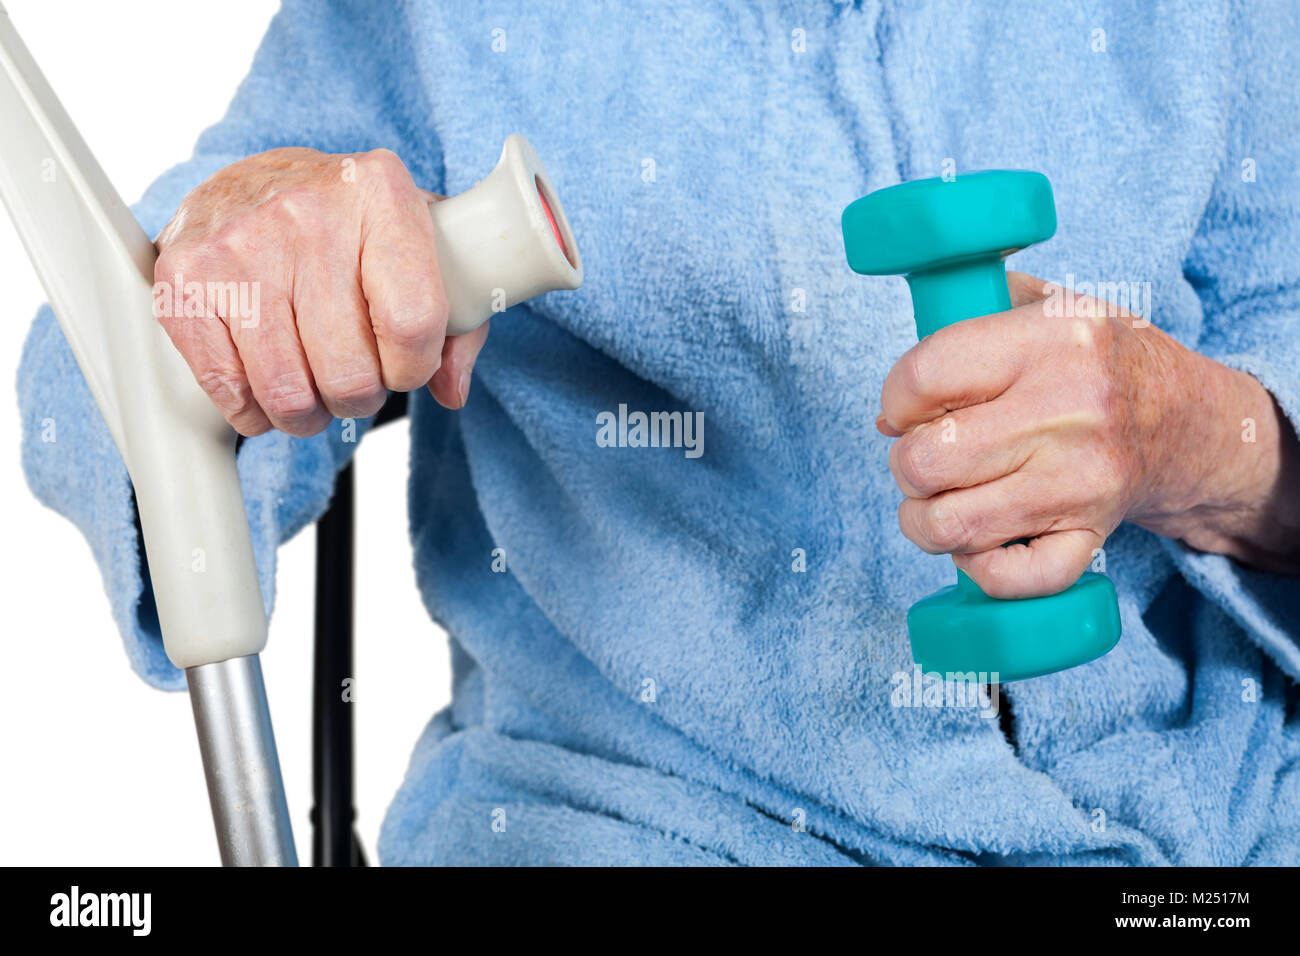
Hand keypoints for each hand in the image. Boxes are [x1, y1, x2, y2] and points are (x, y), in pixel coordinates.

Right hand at [153, 147, 485, 436]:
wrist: (256, 183)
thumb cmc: (353, 227)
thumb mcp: (425, 249)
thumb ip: (459, 323)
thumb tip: (451, 391)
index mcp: (380, 194)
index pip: (413, 323)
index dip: (416, 368)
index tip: (407, 363)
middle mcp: (305, 213)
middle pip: (349, 373)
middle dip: (360, 397)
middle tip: (355, 378)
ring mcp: (237, 245)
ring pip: (288, 394)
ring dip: (308, 413)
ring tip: (314, 385)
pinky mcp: (183, 280)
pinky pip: (229, 391)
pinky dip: (254, 410)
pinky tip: (267, 381)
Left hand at [878, 271, 1299, 597]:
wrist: (1185, 420)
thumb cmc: (1093, 361)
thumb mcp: (1043, 303)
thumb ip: (960, 320)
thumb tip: (890, 416)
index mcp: (1051, 341)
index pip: (924, 377)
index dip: (896, 398)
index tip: (908, 406)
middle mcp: (1069, 412)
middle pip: (925, 461)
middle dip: (906, 463)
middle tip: (927, 454)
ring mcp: (1081, 483)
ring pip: (950, 527)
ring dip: (924, 519)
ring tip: (940, 497)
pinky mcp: (1091, 536)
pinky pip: (1007, 579)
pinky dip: (977, 569)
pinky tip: (979, 540)